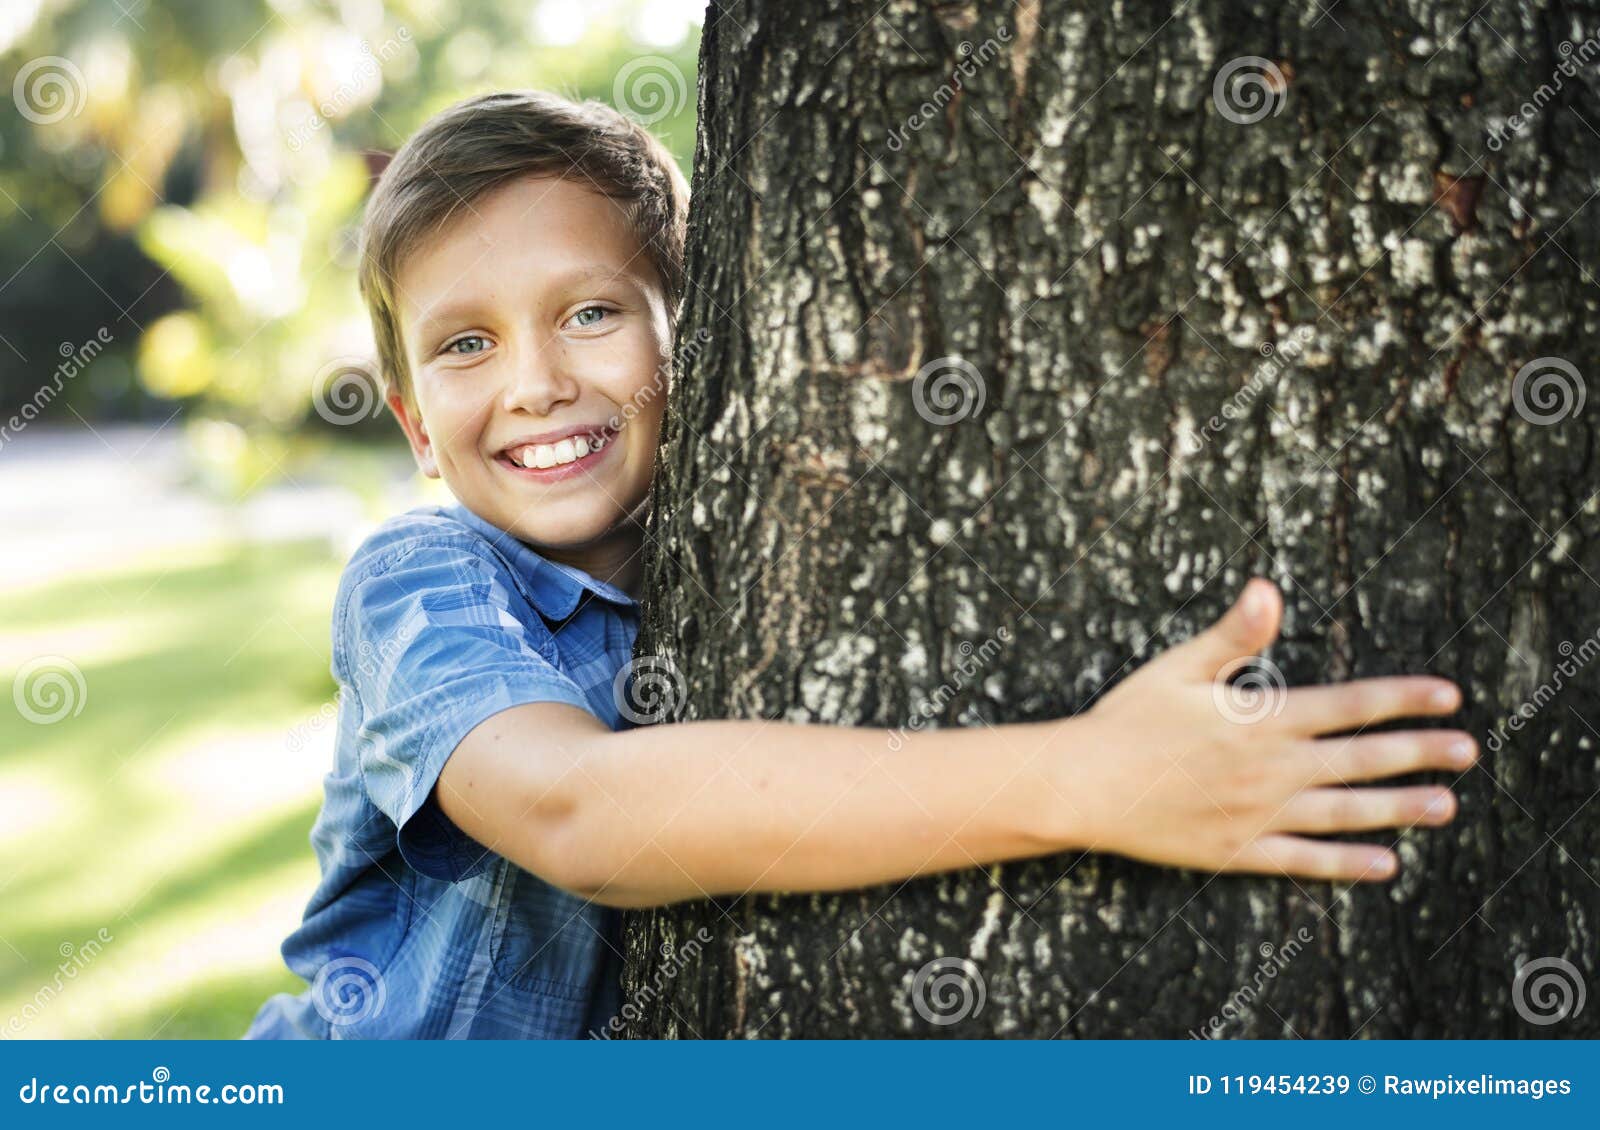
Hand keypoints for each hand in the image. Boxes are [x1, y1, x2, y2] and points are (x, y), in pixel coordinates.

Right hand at [1065, 578, 1473, 881]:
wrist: (1084, 784)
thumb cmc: (1126, 721)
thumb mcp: (1179, 667)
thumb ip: (1233, 634)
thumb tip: (1268, 588)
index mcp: (1262, 719)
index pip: (1350, 704)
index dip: (1403, 698)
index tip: (1448, 695)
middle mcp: (1272, 769)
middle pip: (1362, 759)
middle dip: (1421, 753)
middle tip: (1468, 751)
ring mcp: (1259, 814)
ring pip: (1347, 813)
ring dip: (1400, 809)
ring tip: (1445, 807)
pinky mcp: (1239, 852)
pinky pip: (1306, 861)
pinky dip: (1348, 864)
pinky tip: (1385, 864)